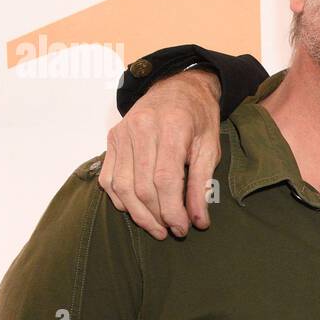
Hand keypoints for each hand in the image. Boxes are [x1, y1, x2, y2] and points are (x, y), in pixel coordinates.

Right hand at [98, 69, 221, 238]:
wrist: (178, 87)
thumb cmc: (198, 118)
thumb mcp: (210, 148)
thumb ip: (202, 184)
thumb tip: (198, 221)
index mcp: (172, 127)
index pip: (165, 180)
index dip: (172, 210)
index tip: (183, 229)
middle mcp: (142, 128)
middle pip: (142, 186)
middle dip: (157, 216)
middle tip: (173, 232)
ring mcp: (122, 133)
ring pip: (121, 186)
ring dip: (138, 214)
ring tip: (157, 228)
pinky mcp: (112, 138)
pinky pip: (109, 178)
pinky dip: (120, 200)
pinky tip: (137, 211)